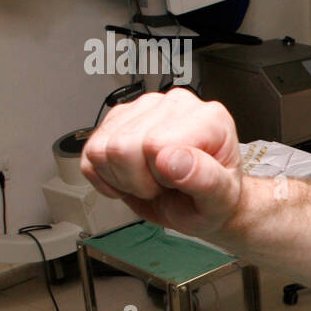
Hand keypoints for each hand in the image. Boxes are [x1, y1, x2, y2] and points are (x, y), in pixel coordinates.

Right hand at [80, 87, 244, 237]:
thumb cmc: (215, 198)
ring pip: (100, 149)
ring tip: (151, 180)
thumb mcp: (221, 199)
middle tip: (164, 185)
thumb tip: (173, 159)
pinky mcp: (119, 120)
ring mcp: (144, 109)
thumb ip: (206, 180)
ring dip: (122, 178)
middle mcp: (175, 105)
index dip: (160, 175)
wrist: (203, 205)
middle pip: (121, 146)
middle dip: (138, 181)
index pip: (154, 143)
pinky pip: (89, 154)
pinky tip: (131, 178)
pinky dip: (105, 177)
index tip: (178, 182)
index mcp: (208, 118)